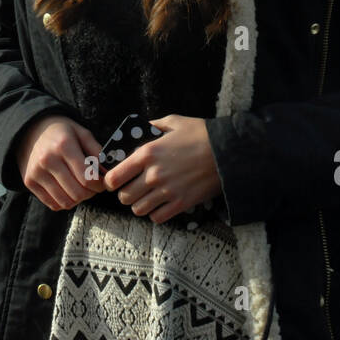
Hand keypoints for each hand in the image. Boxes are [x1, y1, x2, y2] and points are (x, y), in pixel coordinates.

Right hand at [16, 114, 105, 211]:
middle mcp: (48, 160)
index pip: (87, 178)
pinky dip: (65, 202)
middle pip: (78, 193)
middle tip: (93, 187)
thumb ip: (97, 152)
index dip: (100, 185)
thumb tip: (109, 172)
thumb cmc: (61, 133)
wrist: (31, 131)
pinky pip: (53, 204)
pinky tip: (68, 190)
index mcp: (64, 145)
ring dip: (78, 200)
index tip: (103, 182)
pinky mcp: (29, 182)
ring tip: (81, 188)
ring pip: (66, 202)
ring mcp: (36, 173)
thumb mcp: (82, 133)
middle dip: (91, 193)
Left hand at [103, 114, 222, 223]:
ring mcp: (167, 191)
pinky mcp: (181, 203)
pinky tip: (160, 204)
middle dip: (125, 194)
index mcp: (147, 153)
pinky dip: (156, 213)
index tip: (116, 180)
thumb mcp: (174, 122)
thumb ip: (153, 126)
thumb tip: (141, 129)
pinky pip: (157, 218)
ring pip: (138, 210)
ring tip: (146, 198)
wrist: (228, 151)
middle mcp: (153, 175)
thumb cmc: (200, 134)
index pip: (114, 177)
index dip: (111, 181)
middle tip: (132, 189)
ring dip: (140, 205)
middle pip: (124, 197)